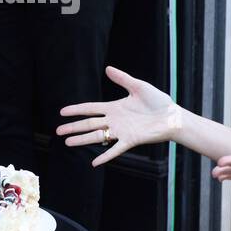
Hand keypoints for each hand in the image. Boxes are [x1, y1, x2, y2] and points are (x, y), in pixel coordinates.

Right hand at [57, 65, 180, 166]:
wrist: (172, 116)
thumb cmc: (158, 101)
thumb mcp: (138, 86)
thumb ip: (122, 78)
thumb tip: (107, 68)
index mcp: (114, 107)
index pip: (90, 108)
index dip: (76, 110)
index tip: (62, 112)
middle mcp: (115, 120)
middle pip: (89, 124)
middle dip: (73, 127)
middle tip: (58, 131)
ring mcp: (121, 131)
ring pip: (97, 136)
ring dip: (82, 140)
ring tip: (67, 143)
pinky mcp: (130, 140)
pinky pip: (115, 149)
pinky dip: (105, 156)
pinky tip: (94, 162)